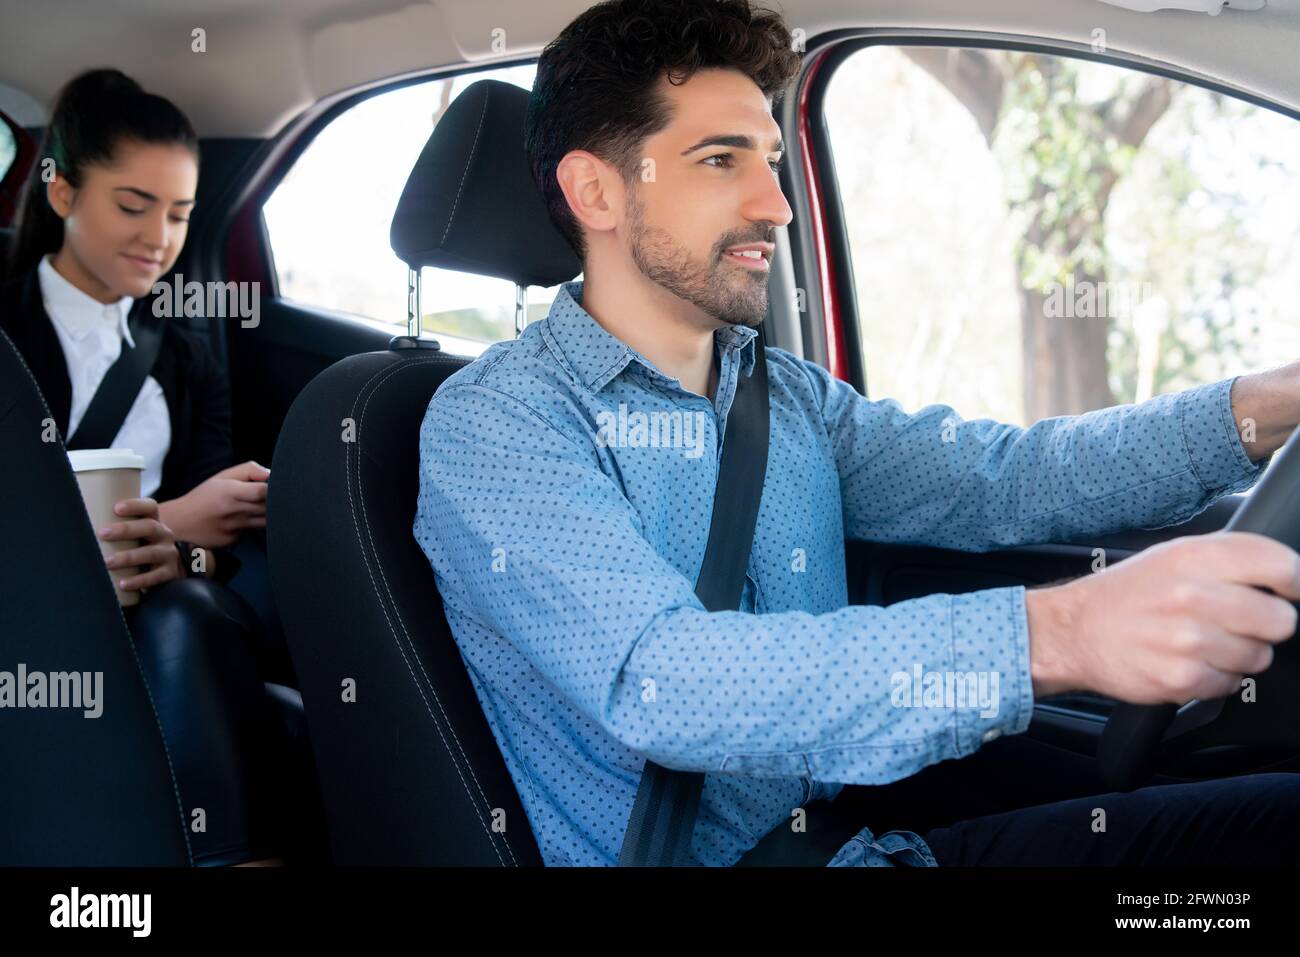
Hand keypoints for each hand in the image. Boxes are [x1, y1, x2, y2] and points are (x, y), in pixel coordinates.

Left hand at [99, 497, 184, 592]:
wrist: (165, 566)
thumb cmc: (137, 546)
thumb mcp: (133, 534)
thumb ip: (113, 526)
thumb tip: (73, 524)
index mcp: (153, 521)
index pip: (149, 507)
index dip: (135, 506)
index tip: (116, 508)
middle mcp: (164, 535)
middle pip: (149, 527)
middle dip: (125, 530)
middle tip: (102, 533)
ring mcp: (168, 554)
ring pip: (150, 553)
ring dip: (127, 557)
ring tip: (107, 562)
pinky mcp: (169, 572)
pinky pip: (156, 576)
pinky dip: (139, 581)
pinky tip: (123, 584)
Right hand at [158, 461, 269, 547]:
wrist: (180, 522)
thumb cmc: (204, 496)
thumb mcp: (222, 477)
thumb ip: (249, 471)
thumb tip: (271, 474)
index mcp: (231, 492)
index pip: (264, 491)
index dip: (276, 488)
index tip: (279, 486)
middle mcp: (233, 511)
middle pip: (269, 508)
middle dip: (277, 502)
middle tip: (278, 497)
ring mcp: (234, 528)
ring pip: (265, 522)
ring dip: (270, 515)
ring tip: (262, 507)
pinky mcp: (234, 540)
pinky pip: (253, 532)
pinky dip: (254, 526)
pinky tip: (245, 521)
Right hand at [1026, 531, 1299, 704]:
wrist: (1073, 632)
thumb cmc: (1128, 594)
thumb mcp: (1174, 554)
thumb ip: (1230, 558)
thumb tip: (1287, 575)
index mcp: (1194, 557)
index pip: (1282, 567)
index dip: (1294, 584)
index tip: (1287, 593)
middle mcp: (1192, 595)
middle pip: (1281, 621)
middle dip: (1265, 625)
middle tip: (1236, 623)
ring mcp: (1187, 641)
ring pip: (1259, 657)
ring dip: (1238, 655)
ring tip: (1201, 643)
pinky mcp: (1181, 679)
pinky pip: (1230, 685)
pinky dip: (1213, 678)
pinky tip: (1186, 662)